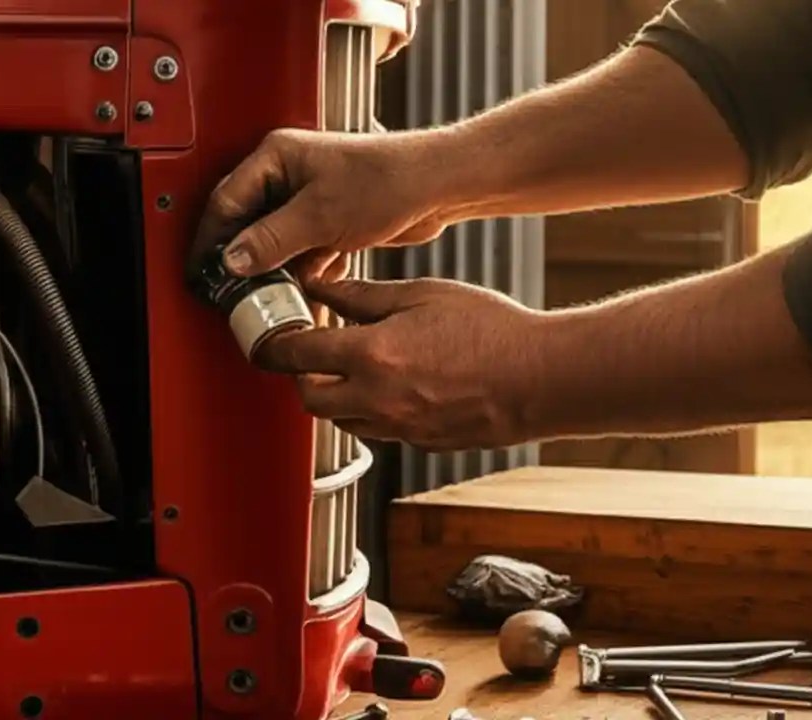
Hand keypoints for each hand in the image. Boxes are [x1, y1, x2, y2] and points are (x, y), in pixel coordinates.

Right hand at [191, 128, 452, 282]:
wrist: (436, 186)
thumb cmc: (388, 179)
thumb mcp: (319, 216)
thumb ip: (271, 240)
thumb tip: (233, 259)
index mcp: (276, 157)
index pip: (225, 201)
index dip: (210, 240)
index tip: (203, 272)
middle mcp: (289, 174)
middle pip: (248, 223)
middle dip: (245, 260)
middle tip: (235, 290)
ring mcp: (310, 198)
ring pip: (276, 241)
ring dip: (277, 270)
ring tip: (272, 294)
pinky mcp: (330, 219)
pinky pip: (302, 250)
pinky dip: (304, 270)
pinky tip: (310, 287)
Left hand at [256, 277, 543, 450]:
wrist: (541, 379)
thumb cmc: (491, 330)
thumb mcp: (420, 295)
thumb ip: (361, 297)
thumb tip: (319, 288)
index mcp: (371, 356)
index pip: (296, 355)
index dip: (275, 343)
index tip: (270, 336)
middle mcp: (376, 400)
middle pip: (308, 398)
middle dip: (301, 375)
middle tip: (312, 351)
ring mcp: (398, 428)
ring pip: (341, 420)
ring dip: (336, 396)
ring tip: (357, 366)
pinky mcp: (418, 444)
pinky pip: (377, 430)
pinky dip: (370, 410)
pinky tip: (395, 384)